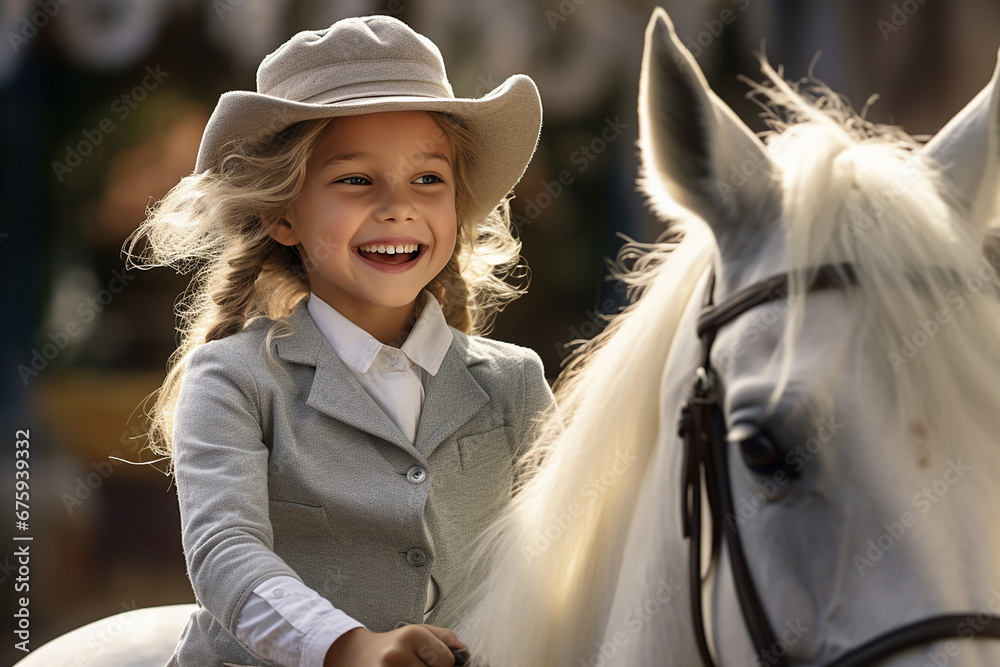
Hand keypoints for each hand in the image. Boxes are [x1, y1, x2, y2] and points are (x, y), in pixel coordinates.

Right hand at [323, 624, 468, 665]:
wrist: (352, 654)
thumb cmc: (388, 646)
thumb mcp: (415, 632)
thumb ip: (442, 637)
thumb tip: (464, 650)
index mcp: (411, 635)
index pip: (447, 661)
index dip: (440, 664)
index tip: (426, 661)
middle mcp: (397, 653)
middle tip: (411, 665)